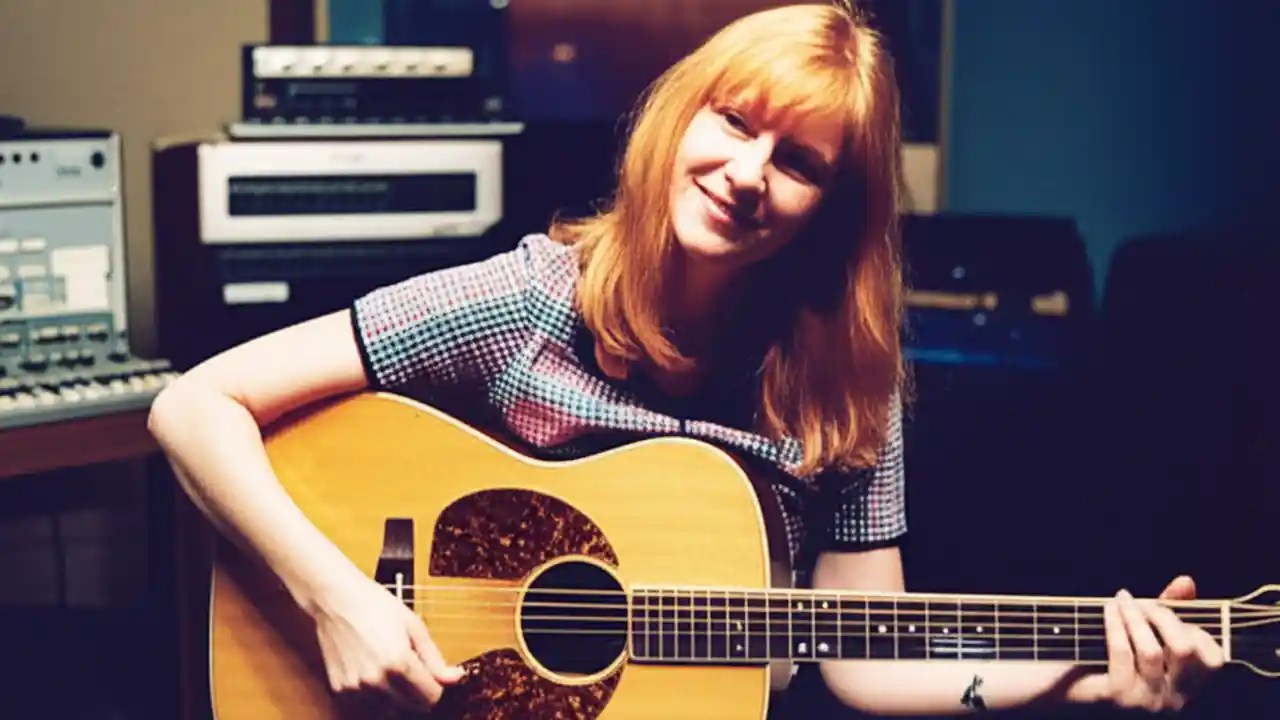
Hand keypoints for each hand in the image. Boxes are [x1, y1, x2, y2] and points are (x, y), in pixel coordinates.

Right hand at [308, 572, 465, 713]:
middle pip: (412, 707)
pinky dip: (375, 696)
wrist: (336, 600)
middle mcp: (376, 680)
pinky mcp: (341, 689)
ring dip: (396, 697)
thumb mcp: (414, 626)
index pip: (431, 697)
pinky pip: (366, 705)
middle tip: (413, 671)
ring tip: (392, 670)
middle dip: (418, 693)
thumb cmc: (375, 606)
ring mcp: (356, 687)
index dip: (437, 687)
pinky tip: (375, 674)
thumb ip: (435, 658)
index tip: (433, 677)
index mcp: (399, 662)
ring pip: (389, 710)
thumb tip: (456, 677)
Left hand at [1098, 575, 1224, 711]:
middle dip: (1163, 616)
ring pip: (1151, 651)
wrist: (1066, 689)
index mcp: (1187, 689)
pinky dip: (1116, 623)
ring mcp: (1145, 701)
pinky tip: (1109, 608)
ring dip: (1136, 616)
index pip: (1212, 661)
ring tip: (1122, 600)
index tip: (1170, 612)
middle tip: (1142, 601)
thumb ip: (1169, 611)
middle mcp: (1172, 700)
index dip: (1197, 630)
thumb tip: (1186, 581)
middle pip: (1184, 651)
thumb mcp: (1145, 634)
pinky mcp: (1116, 698)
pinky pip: (1122, 652)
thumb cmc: (1110, 660)